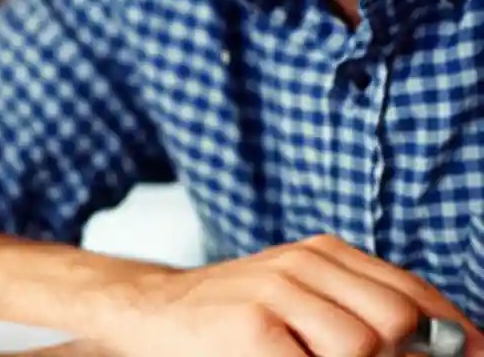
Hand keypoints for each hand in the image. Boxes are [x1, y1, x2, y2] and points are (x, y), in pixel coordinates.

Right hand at [107, 234, 483, 356]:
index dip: (452, 333)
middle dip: (398, 356)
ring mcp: (274, 292)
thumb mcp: (296, 294)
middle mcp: (302, 263)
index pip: (412, 292)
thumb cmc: (231, 315)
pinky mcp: (250, 329)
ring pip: (363, 345)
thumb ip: (358, 305)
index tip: (473, 354)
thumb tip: (448, 343)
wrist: (147, 311)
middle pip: (397, 318)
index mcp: (322, 253)